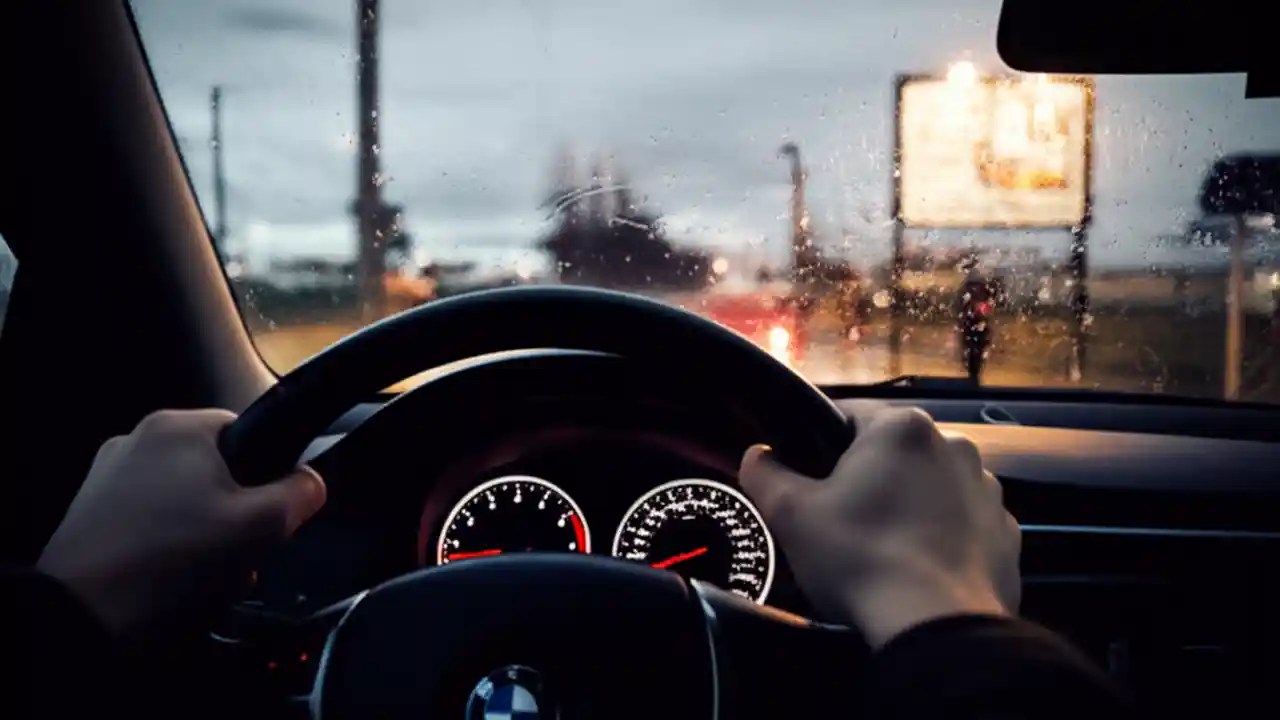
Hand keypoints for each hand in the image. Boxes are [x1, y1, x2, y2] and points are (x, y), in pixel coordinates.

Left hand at [38, 409, 326, 638]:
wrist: (83, 617)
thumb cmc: (174, 560)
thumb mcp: (261, 527)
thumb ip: (301, 494)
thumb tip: (311, 481)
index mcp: (180, 426)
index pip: (250, 434)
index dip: (270, 478)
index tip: (269, 518)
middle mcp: (137, 438)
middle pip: (216, 471)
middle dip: (235, 514)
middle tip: (240, 556)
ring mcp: (106, 476)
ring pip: (184, 499)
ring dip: (204, 534)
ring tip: (205, 577)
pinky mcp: (89, 514)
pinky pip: (150, 520)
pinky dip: (168, 545)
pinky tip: (171, 580)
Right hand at [739, 401, 1019, 646]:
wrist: (937, 627)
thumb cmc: (860, 558)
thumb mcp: (792, 515)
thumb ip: (765, 473)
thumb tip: (756, 455)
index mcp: (903, 427)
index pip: (850, 416)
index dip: (822, 447)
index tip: (810, 484)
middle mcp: (955, 446)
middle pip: (894, 454)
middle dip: (869, 480)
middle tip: (840, 522)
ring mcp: (988, 492)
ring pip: (932, 489)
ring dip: (909, 507)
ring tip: (882, 551)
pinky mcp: (1007, 535)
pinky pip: (964, 527)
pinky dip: (943, 541)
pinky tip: (919, 571)